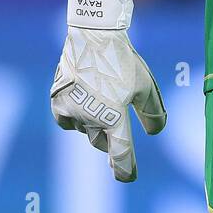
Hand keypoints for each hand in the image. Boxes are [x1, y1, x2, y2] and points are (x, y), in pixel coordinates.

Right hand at [50, 0, 166, 181]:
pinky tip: (85, 103)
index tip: (128, 177)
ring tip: (103, 101)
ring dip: (95, 126)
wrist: (93, 35)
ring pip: (85, 131)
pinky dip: (78, 118)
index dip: (126, 168)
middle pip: (102, 141)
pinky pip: (68, 121)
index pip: (121, 152)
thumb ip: (153, 113)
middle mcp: (88, 118)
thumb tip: (155, 133)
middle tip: (118, 124)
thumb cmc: (123, 61)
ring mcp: (69, 111)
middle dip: (111, 139)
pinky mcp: (57, 102)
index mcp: (113, 116)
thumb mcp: (146, 86)